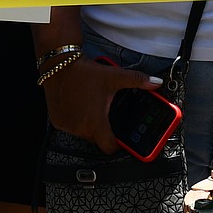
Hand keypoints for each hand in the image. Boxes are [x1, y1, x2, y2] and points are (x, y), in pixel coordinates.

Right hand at [42, 55, 163, 154]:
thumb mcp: (114, 76)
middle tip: (105, 112)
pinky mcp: (57, 122)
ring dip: (89, 124)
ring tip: (91, 106)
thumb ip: (137, 80)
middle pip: (97, 139)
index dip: (117, 145)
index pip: (109, 147)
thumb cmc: (85, 73)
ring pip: (84, 133)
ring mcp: (67, 126)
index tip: (121, 138)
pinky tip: (79, 106)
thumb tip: (155, 82)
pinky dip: (76, 121)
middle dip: (103, 128)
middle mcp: (80, 128)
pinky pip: (71, 127)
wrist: (59, 65)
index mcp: (96, 122)